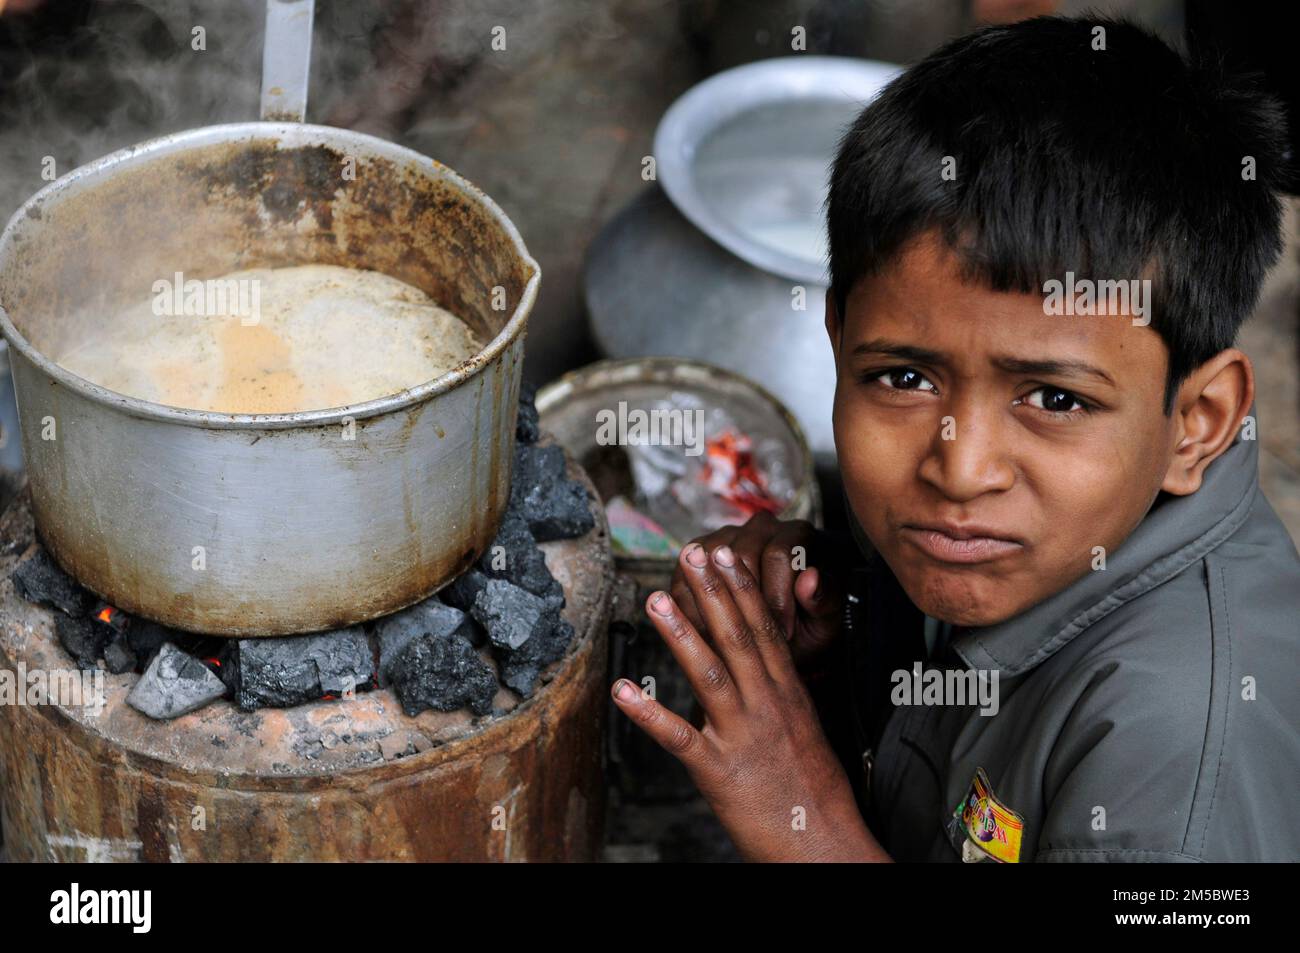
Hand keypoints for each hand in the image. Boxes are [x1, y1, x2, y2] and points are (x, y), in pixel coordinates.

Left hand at [612, 540, 888, 861]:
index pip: (763, 629)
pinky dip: (649, 713)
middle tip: (691, 553)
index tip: (724, 555)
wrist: (825, 844)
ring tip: (656, 599)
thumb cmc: (814, 791)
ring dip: (680, 633)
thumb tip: (762, 663)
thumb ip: (780, 691)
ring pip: (709, 674)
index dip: (741, 588)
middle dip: (712, 591)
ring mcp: (743, 736)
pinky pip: (679, 737)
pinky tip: (622, 691)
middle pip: (738, 637)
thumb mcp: (806, 727)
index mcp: (787, 694)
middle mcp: (767, 706)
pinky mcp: (719, 770)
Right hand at [670, 513, 844, 670]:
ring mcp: (726, 536)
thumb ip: (823, 600)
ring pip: (709, 566)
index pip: (779, 555)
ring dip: (717, 609)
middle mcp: (761, 527)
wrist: (784, 624)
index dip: (779, 599)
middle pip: (742, 557)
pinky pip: (684, 580)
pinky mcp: (697, 555)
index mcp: (796, 534)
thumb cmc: (807, 620)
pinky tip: (707, 637)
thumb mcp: (825, 619)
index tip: (784, 634)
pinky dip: (693, 613)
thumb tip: (811, 578)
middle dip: (748, 605)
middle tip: (757, 641)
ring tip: (730, 641)